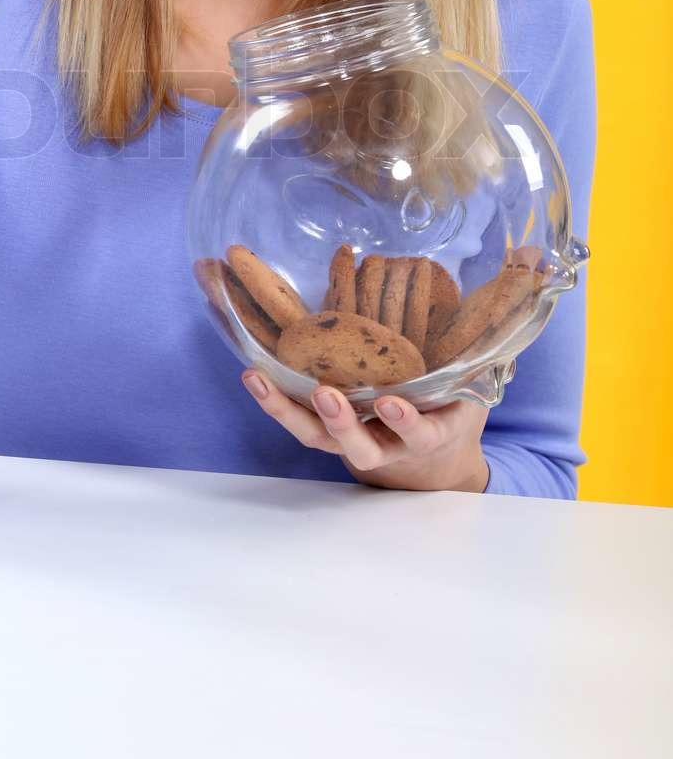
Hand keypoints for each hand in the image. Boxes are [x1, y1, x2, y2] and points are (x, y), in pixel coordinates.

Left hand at [241, 370, 490, 491]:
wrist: (433, 462)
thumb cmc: (451, 412)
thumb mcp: (470, 391)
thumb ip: (477, 356)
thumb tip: (504, 296)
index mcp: (428, 435)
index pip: (419, 434)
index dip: (406, 423)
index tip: (392, 404)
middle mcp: (386, 446)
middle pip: (358, 447)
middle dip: (342, 424)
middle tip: (325, 395)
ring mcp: (351, 442)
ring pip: (317, 438)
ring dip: (287, 411)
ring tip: (259, 380)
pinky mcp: (326, 432)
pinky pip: (298, 422)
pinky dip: (275, 399)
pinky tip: (253, 374)